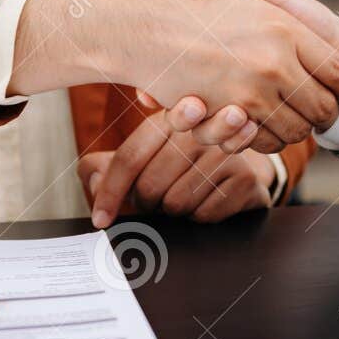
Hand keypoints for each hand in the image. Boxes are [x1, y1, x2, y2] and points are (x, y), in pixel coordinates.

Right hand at [11, 0, 338, 148]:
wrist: (144, 26)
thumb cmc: (196, 5)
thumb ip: (287, 7)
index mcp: (286, 26)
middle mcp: (277, 58)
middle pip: (323, 106)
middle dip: (325, 115)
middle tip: (323, 115)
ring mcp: (256, 88)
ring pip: (298, 128)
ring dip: (296, 130)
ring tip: (290, 120)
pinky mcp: (233, 114)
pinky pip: (267, 139)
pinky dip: (268, 140)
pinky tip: (260, 126)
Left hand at [83, 100, 274, 227]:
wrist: (239, 168)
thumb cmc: (181, 164)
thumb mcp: (143, 158)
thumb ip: (105, 167)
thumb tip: (93, 179)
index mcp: (167, 119)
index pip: (128, 158)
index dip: (110, 192)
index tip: (100, 219)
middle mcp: (198, 130)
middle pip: (150, 187)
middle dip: (147, 204)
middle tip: (156, 199)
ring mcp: (225, 153)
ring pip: (176, 204)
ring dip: (175, 211)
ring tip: (185, 194)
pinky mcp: (246, 179)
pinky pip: (204, 215)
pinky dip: (199, 217)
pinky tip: (206, 200)